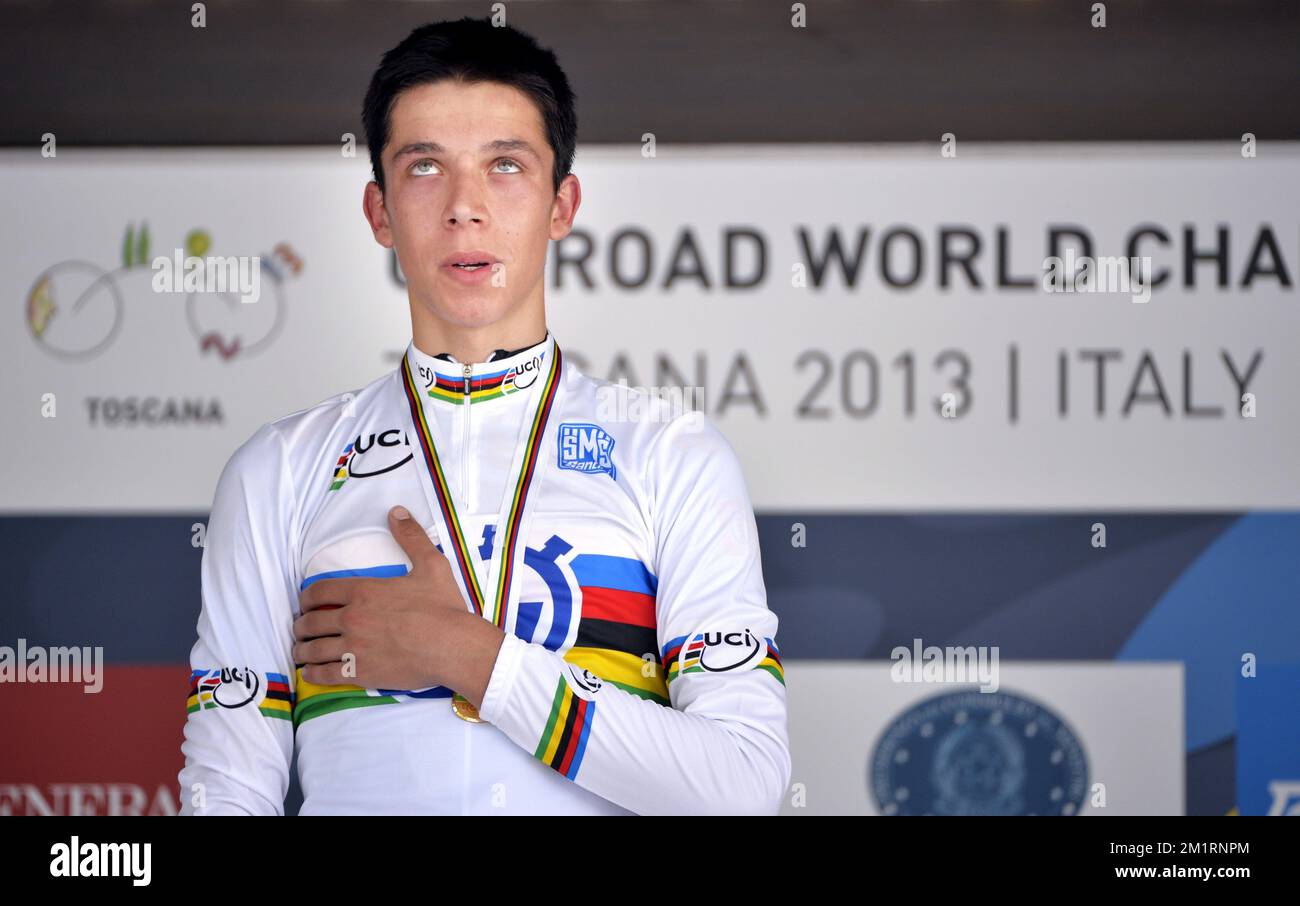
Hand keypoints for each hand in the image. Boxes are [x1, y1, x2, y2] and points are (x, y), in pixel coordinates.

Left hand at [292, 505, 503, 697]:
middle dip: (301, 625)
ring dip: (302, 649)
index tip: (305, 604)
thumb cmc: (443, 607)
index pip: (319, 591)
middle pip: (311, 621)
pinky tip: (310, 671)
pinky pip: (324, 674)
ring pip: (313, 649)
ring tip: (301, 651)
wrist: (453, 647)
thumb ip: (411, 536)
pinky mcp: (360, 673)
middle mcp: (352, 618)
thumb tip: (396, 511)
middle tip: (302, 628)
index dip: (306, 597)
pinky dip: (312, 673)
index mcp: (364, 591)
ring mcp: (354, 648)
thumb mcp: (431, 564)